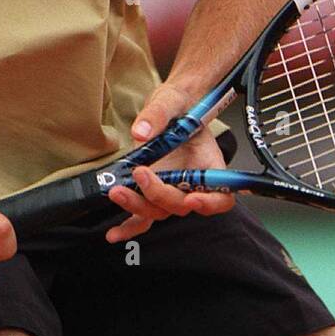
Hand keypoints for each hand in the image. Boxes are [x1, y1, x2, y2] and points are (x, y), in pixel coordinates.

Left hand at [105, 83, 234, 243]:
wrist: (169, 107)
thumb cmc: (178, 104)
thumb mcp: (171, 100)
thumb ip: (158, 114)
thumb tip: (141, 132)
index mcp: (209, 165)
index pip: (221, 195)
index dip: (211, 202)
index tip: (193, 197)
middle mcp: (192, 184)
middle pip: (182, 205)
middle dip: (160, 195)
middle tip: (141, 173)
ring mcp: (171, 190)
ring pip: (159, 211)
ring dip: (139, 206)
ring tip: (117, 193)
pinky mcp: (151, 193)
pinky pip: (143, 217)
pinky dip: (129, 227)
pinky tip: (113, 234)